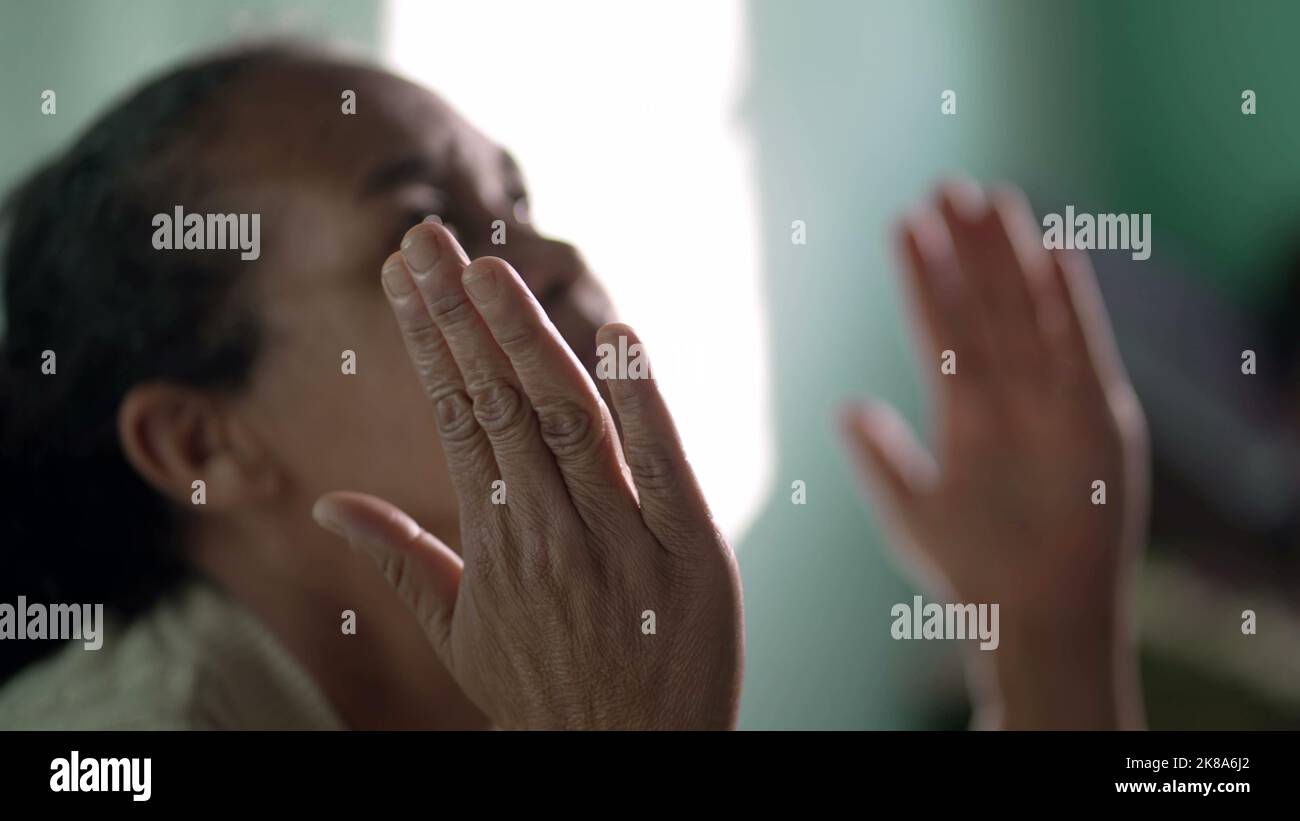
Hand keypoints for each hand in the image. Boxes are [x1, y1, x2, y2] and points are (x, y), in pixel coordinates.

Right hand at [311, 221, 741, 729]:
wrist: (625, 766)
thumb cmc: (539, 694)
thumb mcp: (459, 633)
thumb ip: (401, 558)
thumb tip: (331, 503)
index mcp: (494, 541)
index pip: (455, 418)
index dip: (429, 341)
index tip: (403, 274)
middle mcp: (549, 533)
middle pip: (498, 405)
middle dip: (457, 316)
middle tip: (423, 239)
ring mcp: (623, 544)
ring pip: (567, 425)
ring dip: (527, 342)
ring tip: (488, 271)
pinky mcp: (693, 557)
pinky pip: (667, 469)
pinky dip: (645, 405)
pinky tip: (623, 338)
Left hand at [841, 182, 1148, 728]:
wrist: (1034, 613)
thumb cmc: (973, 568)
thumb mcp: (911, 508)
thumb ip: (881, 457)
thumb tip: (846, 407)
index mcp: (965, 409)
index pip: (939, 324)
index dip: (924, 275)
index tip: (904, 224)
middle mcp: (1008, 394)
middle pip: (984, 303)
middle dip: (967, 248)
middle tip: (945, 186)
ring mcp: (1052, 399)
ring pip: (1029, 311)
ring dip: (1012, 256)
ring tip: (991, 197)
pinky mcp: (1096, 414)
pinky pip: (1082, 345)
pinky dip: (1070, 301)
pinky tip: (1054, 249)